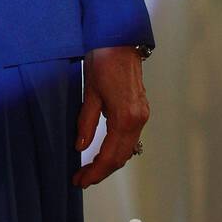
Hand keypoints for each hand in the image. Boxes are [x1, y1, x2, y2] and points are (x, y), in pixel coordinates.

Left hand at [72, 46, 149, 188]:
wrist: (120, 41)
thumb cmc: (103, 61)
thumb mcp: (89, 93)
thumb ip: (86, 123)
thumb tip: (80, 147)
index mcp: (125, 117)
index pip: (110, 155)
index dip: (95, 172)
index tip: (80, 180)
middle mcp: (138, 120)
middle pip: (121, 157)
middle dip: (101, 172)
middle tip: (81, 180)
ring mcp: (142, 115)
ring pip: (127, 150)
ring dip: (109, 163)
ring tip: (89, 170)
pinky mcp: (141, 110)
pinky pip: (130, 138)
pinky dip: (117, 150)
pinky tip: (103, 152)